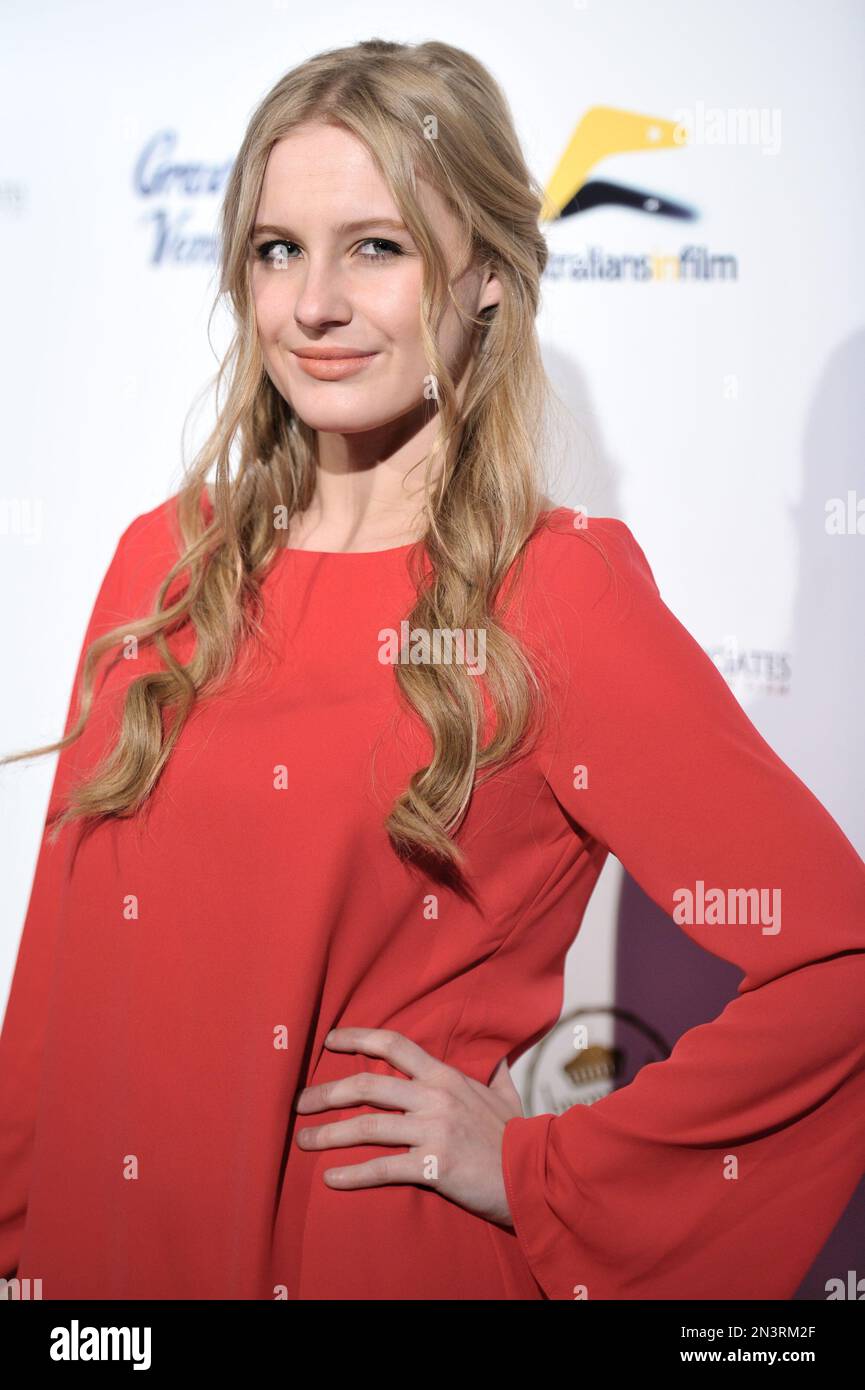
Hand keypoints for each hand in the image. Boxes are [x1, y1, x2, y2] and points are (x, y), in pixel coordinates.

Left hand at [293, 1027, 524, 1226]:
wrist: (536, 1174)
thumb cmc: (519, 1136)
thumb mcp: (507, 1096)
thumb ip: (497, 1075)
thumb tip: (499, 1059)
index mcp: (445, 1077)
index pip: (394, 1045)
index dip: (358, 1038)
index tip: (329, 1040)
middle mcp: (434, 1098)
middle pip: (367, 1086)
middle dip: (325, 1093)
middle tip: (299, 1103)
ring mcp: (433, 1131)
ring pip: (366, 1127)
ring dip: (328, 1134)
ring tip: (301, 1141)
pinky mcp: (433, 1166)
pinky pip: (383, 1168)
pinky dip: (352, 1174)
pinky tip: (330, 1178)